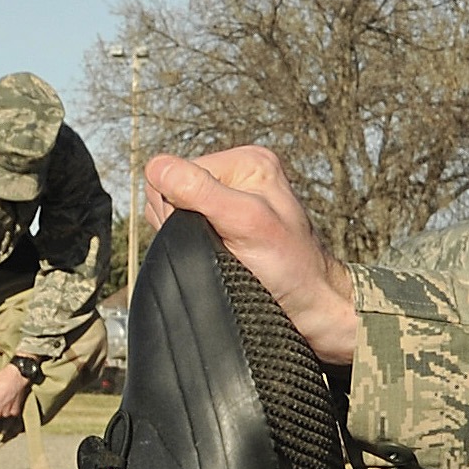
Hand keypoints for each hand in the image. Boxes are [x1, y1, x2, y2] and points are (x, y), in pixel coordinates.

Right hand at [145, 146, 358, 364]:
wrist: (310, 307)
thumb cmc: (290, 266)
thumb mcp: (245, 223)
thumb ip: (201, 192)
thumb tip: (158, 167)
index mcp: (245, 162)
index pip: (175, 173)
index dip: (182, 208)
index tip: (215, 232)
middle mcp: (235, 175)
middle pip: (170, 191)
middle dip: (184, 223)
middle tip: (221, 246)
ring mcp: (227, 200)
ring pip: (170, 212)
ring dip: (186, 238)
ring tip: (223, 253)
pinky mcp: (220, 223)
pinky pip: (179, 229)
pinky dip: (190, 246)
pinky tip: (218, 257)